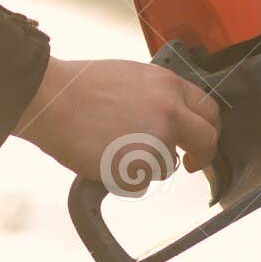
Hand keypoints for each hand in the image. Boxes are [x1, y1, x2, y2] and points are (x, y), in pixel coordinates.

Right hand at [13, 57, 220, 184]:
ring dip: (147, 164)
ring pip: (167, 166)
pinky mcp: (137, 168)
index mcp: (169, 86)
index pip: (209, 110)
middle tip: (192, 163)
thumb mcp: (133, 77)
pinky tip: (105, 159)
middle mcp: (169, 114)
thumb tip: (174, 115)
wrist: (51, 99)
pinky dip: (124, 178)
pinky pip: (140, 183)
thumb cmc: (80, 86)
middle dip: (202, 156)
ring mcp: (155, 142)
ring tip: (115, 146)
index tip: (201, 139)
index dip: (208, 128)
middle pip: (207, 141)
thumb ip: (160, 96)